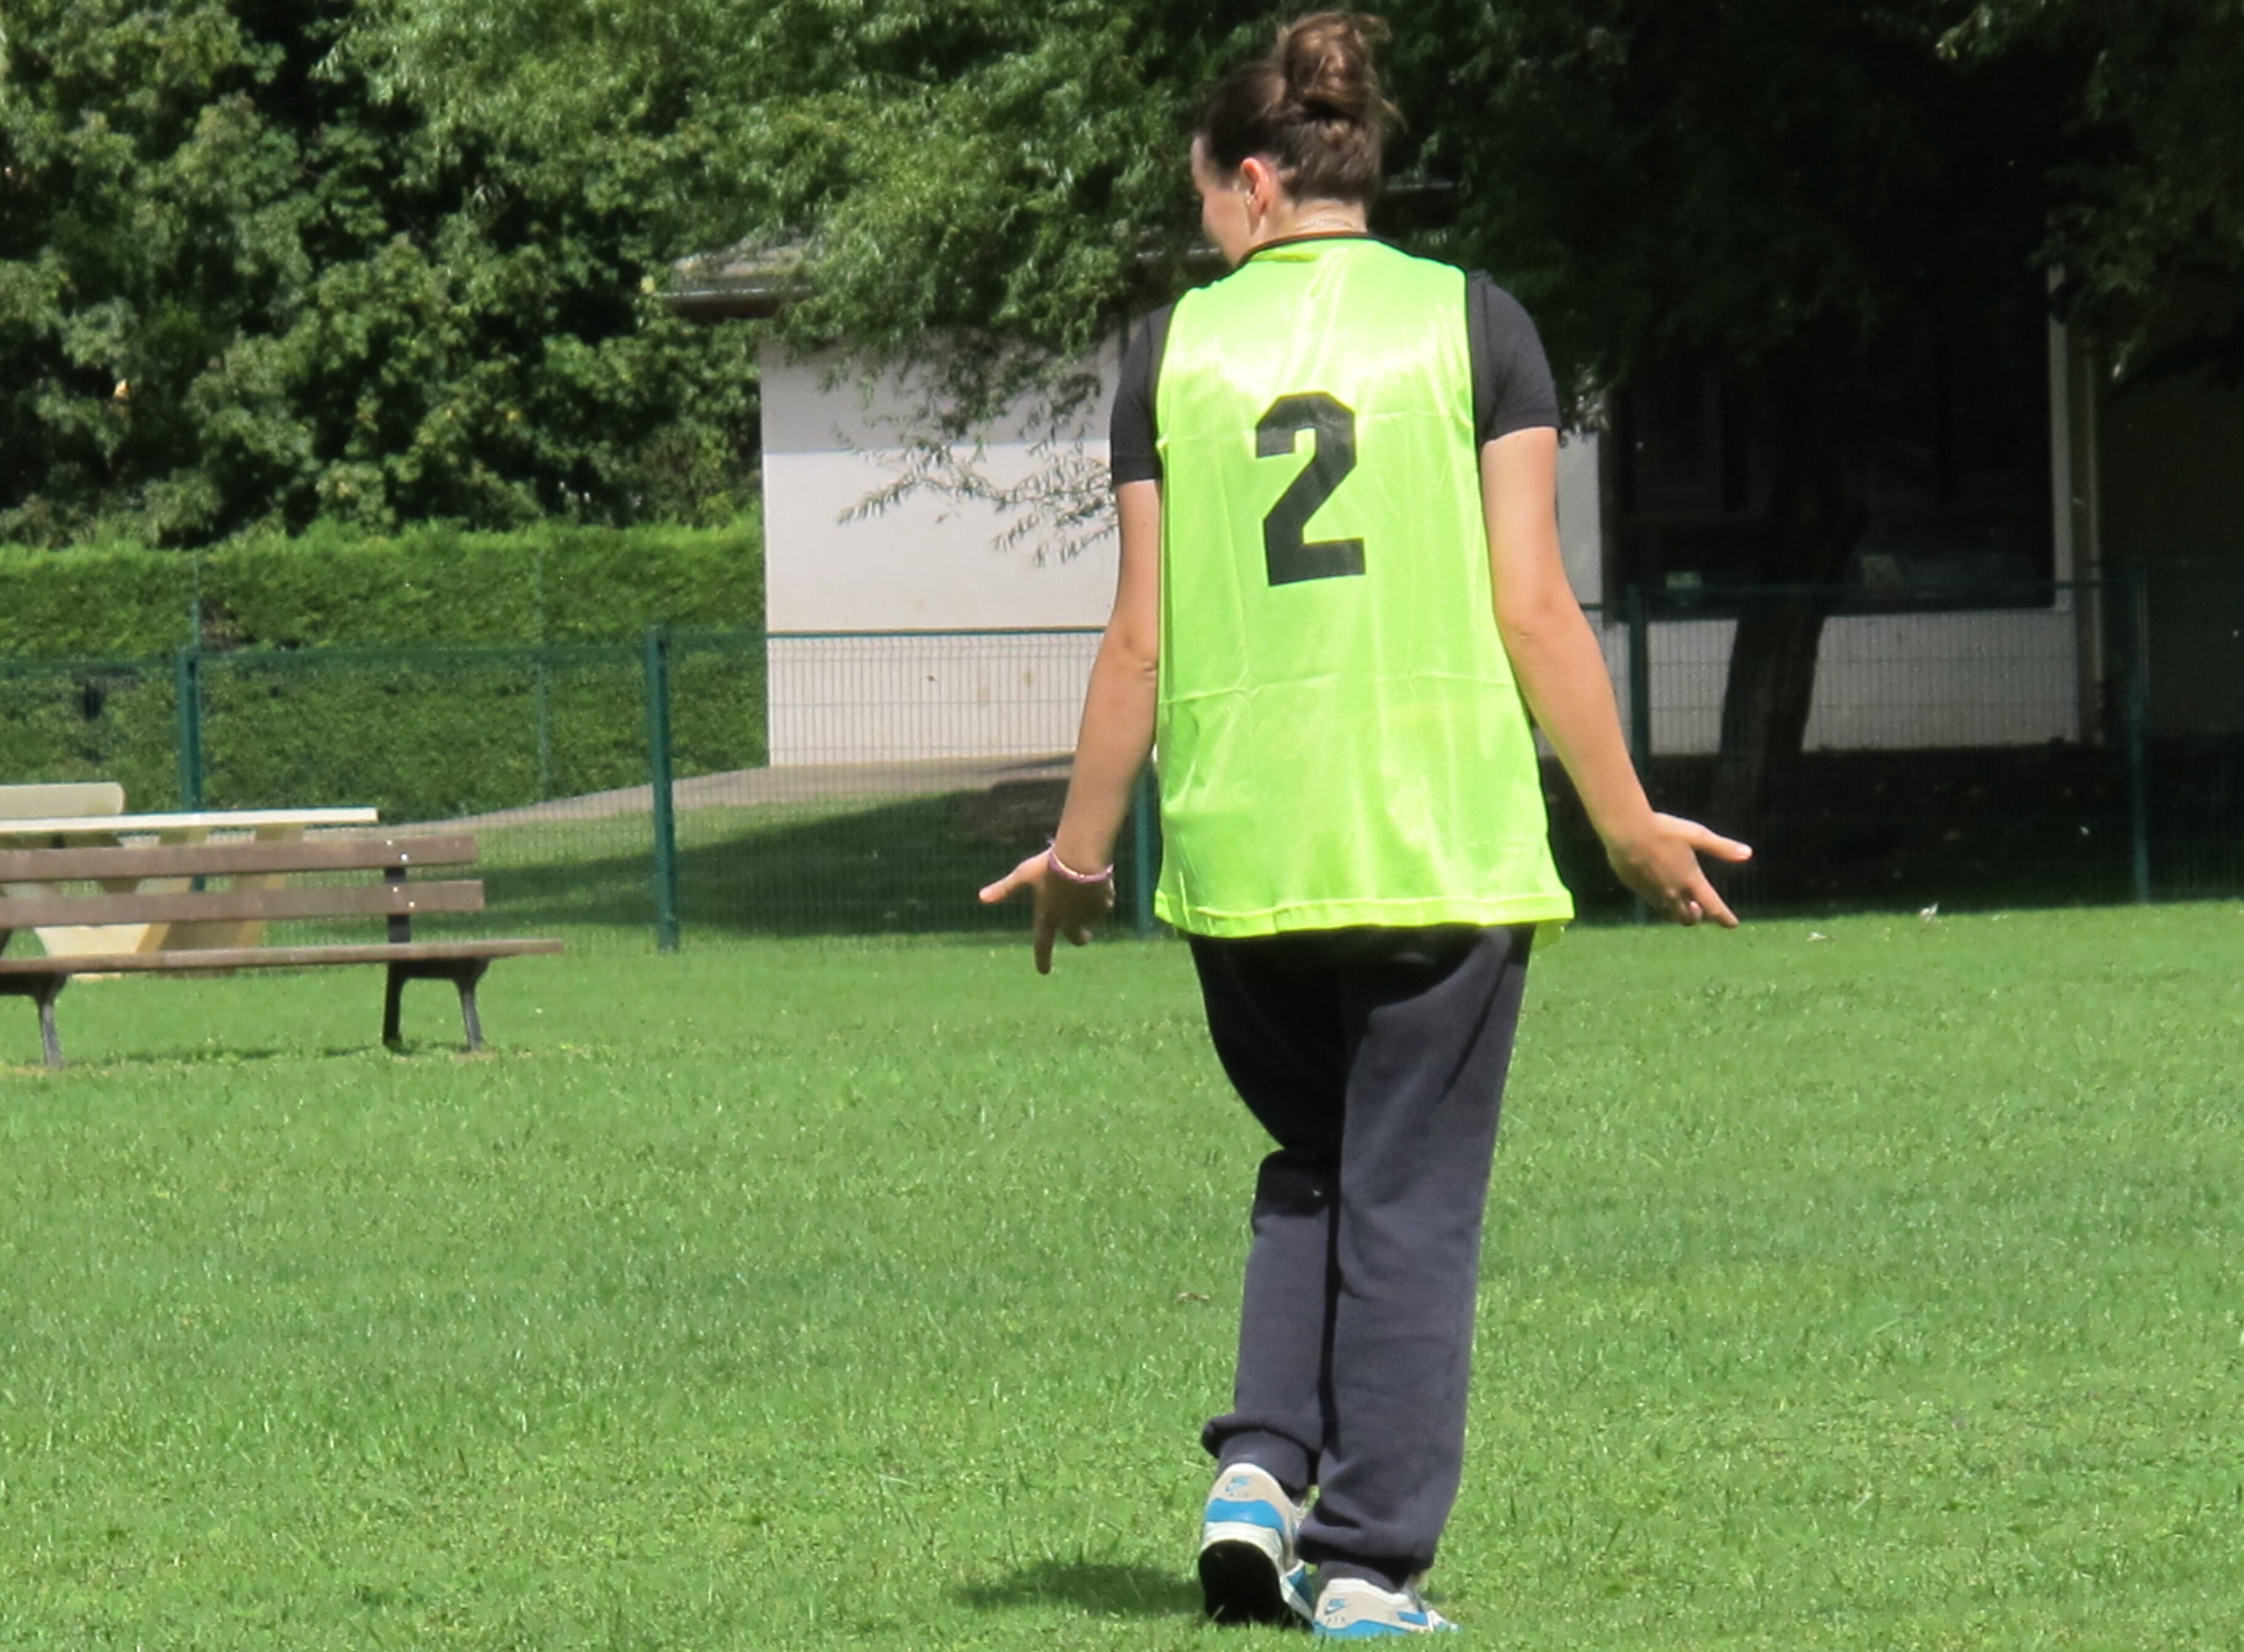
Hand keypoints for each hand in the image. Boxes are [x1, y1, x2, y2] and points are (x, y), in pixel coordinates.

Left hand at [979, 848, 1115, 973]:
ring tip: (1084, 883)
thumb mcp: (1024, 875)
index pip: (1042, 945)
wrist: (1080, 857)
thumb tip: (981, 897)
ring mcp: (1088, 916)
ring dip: (1088, 907)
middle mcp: (1069, 922)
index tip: (1044, 972)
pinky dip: (1100, 895)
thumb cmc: (1048, 866)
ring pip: (1090, 915)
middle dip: (1081, 938)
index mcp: (1047, 918)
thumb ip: (1005, 889)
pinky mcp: (1103, 906)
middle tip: (1084, 937)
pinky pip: (1103, 902)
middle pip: (1077, 938)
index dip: (1042, 960)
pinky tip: (1095, 880)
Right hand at [1603, 813, 1752, 926]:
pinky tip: (1656, 883)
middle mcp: (1672, 892)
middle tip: (1698, 910)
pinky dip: (1658, 897)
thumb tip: (1748, 854)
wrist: (1627, 830)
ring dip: (1675, 907)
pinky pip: (1650, 899)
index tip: (1732, 924)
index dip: (1724, 918)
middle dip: (1694, 917)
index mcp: (1691, 880)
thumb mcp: (1697, 835)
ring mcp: (1652, 892)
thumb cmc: (1664, 830)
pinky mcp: (1636, 888)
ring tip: (1677, 895)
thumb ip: (1722, 848)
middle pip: (1686, 918)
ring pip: (1667, 909)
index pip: (1713, 907)